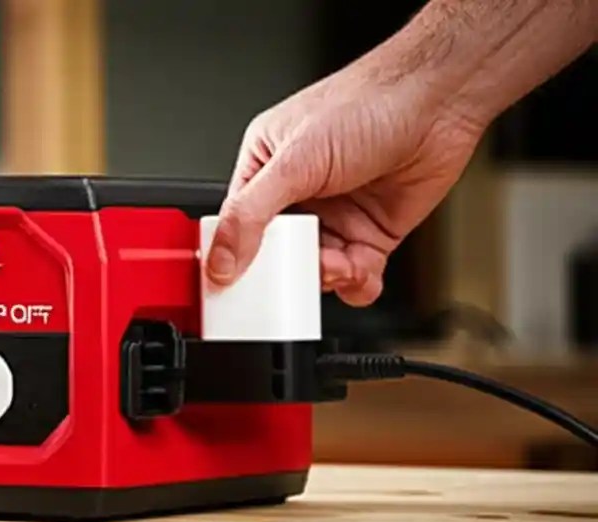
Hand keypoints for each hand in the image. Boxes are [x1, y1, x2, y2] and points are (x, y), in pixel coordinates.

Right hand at [205, 67, 485, 306]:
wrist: (438, 100)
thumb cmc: (367, 103)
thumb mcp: (293, 161)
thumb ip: (250, 215)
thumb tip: (220, 258)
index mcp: (265, 167)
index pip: (235, 225)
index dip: (233, 257)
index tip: (236, 283)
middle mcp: (298, 194)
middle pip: (275, 255)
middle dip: (289, 270)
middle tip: (298, 270)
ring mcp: (335, 215)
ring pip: (315, 270)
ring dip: (327, 277)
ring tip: (339, 264)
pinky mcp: (371, 233)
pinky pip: (354, 274)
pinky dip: (357, 284)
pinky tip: (360, 274)